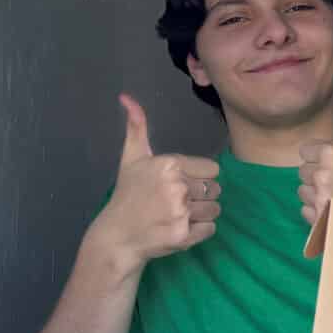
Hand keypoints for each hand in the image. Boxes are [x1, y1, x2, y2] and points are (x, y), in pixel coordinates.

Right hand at [89, 93, 220, 268]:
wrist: (116, 236)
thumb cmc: (127, 194)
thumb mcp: (131, 158)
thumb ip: (136, 127)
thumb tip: (126, 97)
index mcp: (169, 165)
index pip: (212, 169)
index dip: (198, 177)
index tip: (177, 184)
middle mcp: (177, 186)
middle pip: (215, 189)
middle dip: (200, 196)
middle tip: (176, 202)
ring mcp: (180, 212)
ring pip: (215, 209)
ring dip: (200, 214)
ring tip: (177, 215)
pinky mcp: (183, 235)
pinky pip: (210, 229)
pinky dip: (199, 231)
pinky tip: (178, 228)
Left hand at [298, 139, 332, 226]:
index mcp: (331, 154)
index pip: (305, 151)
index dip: (316, 156)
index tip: (325, 160)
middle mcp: (322, 175)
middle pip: (303, 171)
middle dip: (315, 174)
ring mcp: (320, 198)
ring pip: (303, 191)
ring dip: (314, 192)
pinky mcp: (320, 218)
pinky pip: (306, 211)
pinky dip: (315, 210)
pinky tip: (330, 207)